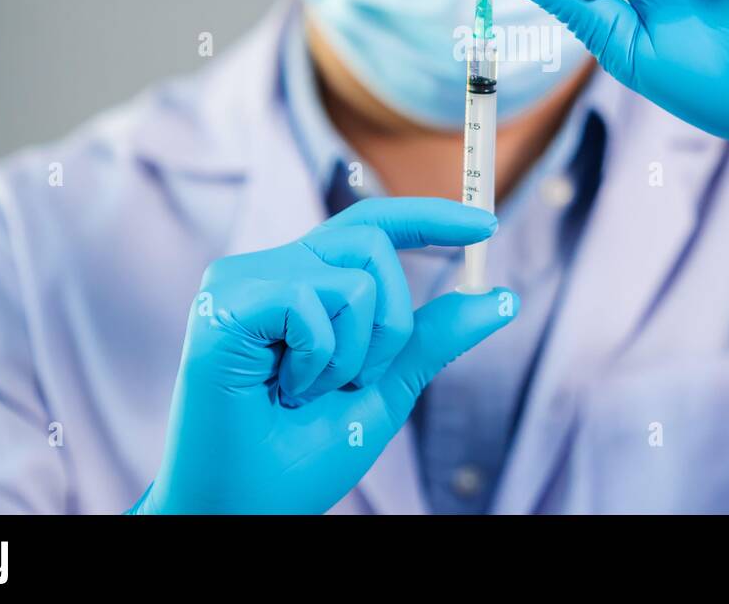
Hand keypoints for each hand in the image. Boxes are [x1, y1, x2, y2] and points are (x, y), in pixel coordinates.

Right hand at [129, 197, 516, 513]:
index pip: (372, 226)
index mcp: (304, 282)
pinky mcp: (225, 301)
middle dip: (392, 323)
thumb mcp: (384, 389)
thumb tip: (504, 297)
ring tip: (304, 393)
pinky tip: (281, 390)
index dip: (431, 217)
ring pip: (354, 278)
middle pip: (373, 241)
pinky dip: (319, 360)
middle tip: (355, 382)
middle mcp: (272, 269)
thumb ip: (432, 338)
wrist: (243, 511)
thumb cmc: (298, 456)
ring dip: (354, 355)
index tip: (487, 225)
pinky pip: (312, 301)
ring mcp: (243, 280)